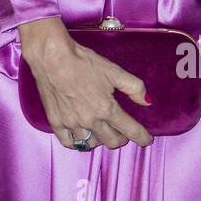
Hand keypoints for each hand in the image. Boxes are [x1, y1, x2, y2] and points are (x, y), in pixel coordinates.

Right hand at [17, 17, 153, 151]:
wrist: (52, 56)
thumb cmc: (83, 62)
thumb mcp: (114, 71)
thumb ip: (134, 88)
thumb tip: (147, 102)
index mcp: (107, 109)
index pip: (130, 130)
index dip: (142, 137)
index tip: (146, 140)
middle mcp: (90, 121)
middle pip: (112, 141)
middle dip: (121, 138)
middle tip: (122, 131)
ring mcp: (72, 124)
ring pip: (91, 143)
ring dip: (100, 139)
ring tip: (101, 130)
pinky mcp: (56, 122)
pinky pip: (69, 142)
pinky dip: (77, 142)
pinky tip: (81, 136)